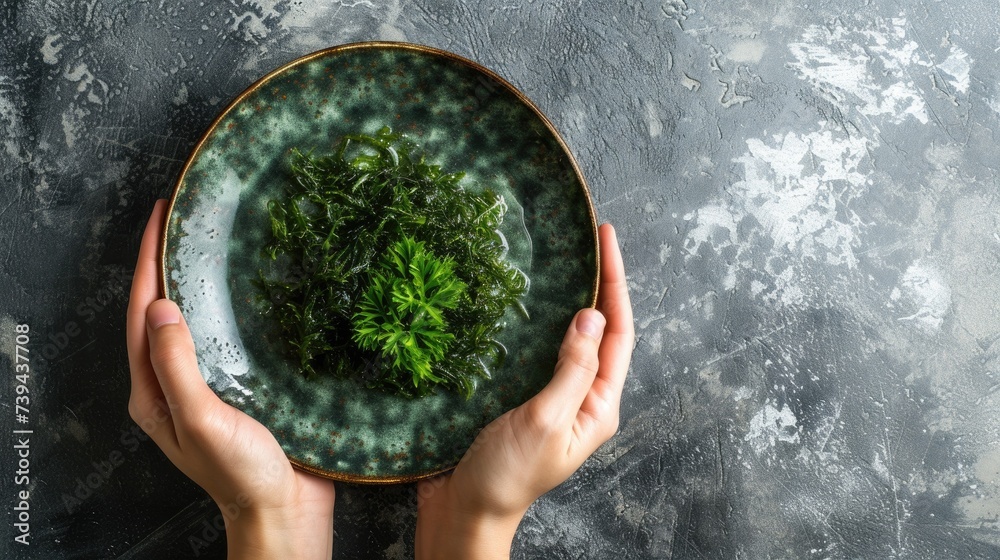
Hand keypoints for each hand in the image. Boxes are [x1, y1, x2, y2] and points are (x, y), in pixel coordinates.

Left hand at [126, 200, 335, 559]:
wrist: (286, 510)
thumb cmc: (241, 474)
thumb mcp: (200, 420)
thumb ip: (176, 366)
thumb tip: (160, 306)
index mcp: (153, 392)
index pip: (140, 314)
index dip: (145, 262)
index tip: (157, 216)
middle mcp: (175, 384)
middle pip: (163, 312)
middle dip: (166, 263)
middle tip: (184, 218)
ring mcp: (210, 385)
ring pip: (198, 321)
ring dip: (199, 281)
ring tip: (212, 242)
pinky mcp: (243, 387)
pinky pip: (230, 337)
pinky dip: (234, 306)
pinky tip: (252, 289)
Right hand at [415, 223, 634, 559]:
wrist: (464, 512)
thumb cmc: (505, 477)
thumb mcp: (544, 420)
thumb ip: (572, 369)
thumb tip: (592, 316)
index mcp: (598, 406)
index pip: (618, 334)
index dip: (615, 283)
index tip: (606, 239)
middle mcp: (581, 399)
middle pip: (600, 331)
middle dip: (600, 283)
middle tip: (591, 238)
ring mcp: (552, 397)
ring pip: (570, 338)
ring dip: (571, 299)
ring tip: (567, 259)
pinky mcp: (522, 398)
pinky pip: (539, 351)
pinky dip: (539, 322)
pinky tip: (527, 303)